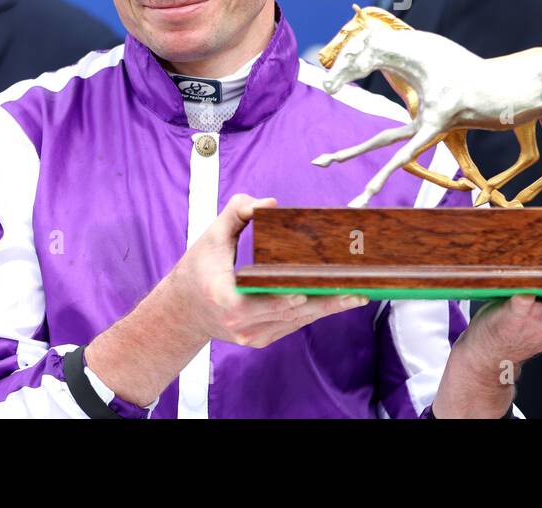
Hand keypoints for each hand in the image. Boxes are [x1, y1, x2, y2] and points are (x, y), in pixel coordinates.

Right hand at [170, 193, 369, 348]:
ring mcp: (251, 335)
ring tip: (357, 294)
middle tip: (354, 290)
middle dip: (323, 301)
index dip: (281, 298)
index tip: (305, 291)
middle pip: (287, 312)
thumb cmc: (199, 269)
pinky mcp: (262, 339)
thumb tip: (269, 202)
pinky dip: (316, 312)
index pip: (256, 302)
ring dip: (327, 307)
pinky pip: (294, 325)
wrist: (184, 310)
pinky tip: (339, 301)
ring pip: (296, 321)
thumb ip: (237, 212)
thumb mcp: (211, 236)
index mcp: (223, 297)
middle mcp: (239, 322)